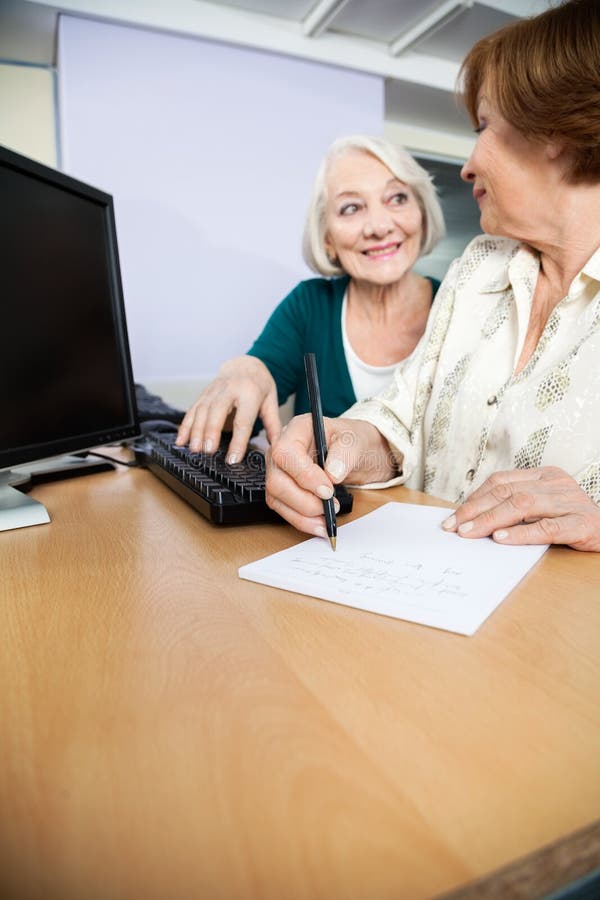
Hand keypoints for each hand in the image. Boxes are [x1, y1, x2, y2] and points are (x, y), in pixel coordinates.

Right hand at [175, 356, 280, 461]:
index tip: (233, 459)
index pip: (243, 420)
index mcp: (250, 393)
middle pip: (217, 412)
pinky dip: (185, 425)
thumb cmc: (260, 385)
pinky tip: (181, 440)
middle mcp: (230, 389)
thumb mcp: (271, 401)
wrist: (245, 364)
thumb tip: (277, 446)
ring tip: (194, 450)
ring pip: (202, 410)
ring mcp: (214, 390)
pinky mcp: (203, 393)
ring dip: (195, 431)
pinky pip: (192, 409)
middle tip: (208, 451)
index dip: (238, 442)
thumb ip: (273, 425)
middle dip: (210, 432)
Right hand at [266, 415, 395, 535]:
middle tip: (330, 505)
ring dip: (302, 515)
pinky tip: (319, 524)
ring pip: (276, 498)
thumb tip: (332, 474)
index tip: (327, 489)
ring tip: (327, 520)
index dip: (303, 475)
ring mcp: (279, 469)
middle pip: (276, 480)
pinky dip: (301, 520)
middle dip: (304, 500)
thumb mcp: (356, 440)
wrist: (356, 453)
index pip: (285, 453)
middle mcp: (282, 449)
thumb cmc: (352, 441)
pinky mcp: (283, 488)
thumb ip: (346, 453)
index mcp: (297, 430)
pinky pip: (283, 508)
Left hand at [442, 466, 599, 551]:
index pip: (501, 481)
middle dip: (475, 510)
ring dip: (491, 520)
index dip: (474, 498)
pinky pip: (547, 528)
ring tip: (470, 532)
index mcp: (544, 476)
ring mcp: (570, 502)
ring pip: (523, 506)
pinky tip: (501, 539)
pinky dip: (522, 534)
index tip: (453, 517)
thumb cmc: (572, 522)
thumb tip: (472, 520)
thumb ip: (515, 509)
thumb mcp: (543, 509)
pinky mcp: (583, 524)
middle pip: (507, 492)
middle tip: (454, 527)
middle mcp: (556, 484)